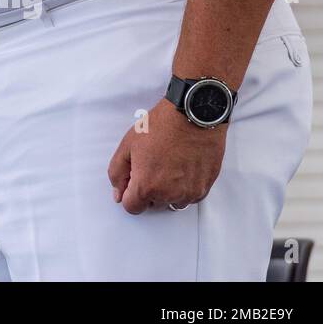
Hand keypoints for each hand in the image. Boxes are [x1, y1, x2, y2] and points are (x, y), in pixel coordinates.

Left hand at [108, 97, 227, 213]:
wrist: (192, 116)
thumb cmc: (161, 127)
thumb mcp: (127, 146)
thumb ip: (117, 174)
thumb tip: (118, 194)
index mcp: (147, 186)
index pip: (132, 207)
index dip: (129, 193)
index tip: (133, 178)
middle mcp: (169, 195)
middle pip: (152, 204)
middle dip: (148, 189)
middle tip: (151, 163)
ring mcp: (189, 193)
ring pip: (172, 201)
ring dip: (167, 189)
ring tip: (167, 163)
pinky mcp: (205, 188)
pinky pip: (189, 196)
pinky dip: (184, 186)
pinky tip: (181, 165)